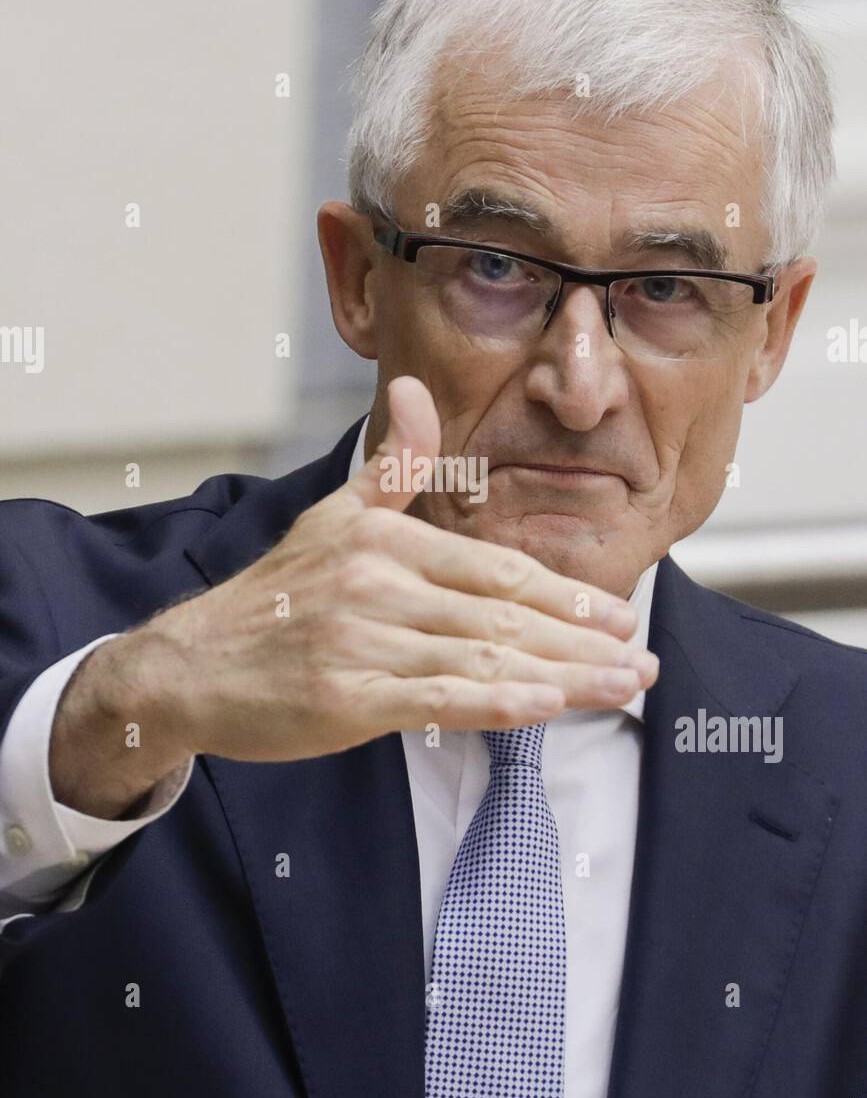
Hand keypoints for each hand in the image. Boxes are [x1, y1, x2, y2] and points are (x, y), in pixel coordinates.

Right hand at [148, 376, 658, 763]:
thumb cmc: (272, 597)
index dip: (564, 594)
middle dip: (582, 639)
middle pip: (504, 614)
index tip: (619, 613)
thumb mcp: (332, 517)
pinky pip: (439, 699)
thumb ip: (391, 466)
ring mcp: (363, 640)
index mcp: (385, 539)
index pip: (496, 570)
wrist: (191, 663)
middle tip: (640, 656)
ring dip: (562, 676)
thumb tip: (414, 390)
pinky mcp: (347, 696)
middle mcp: (378, 583)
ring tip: (619, 687)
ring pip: (484, 657)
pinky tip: (547, 707)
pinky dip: (498, 703)